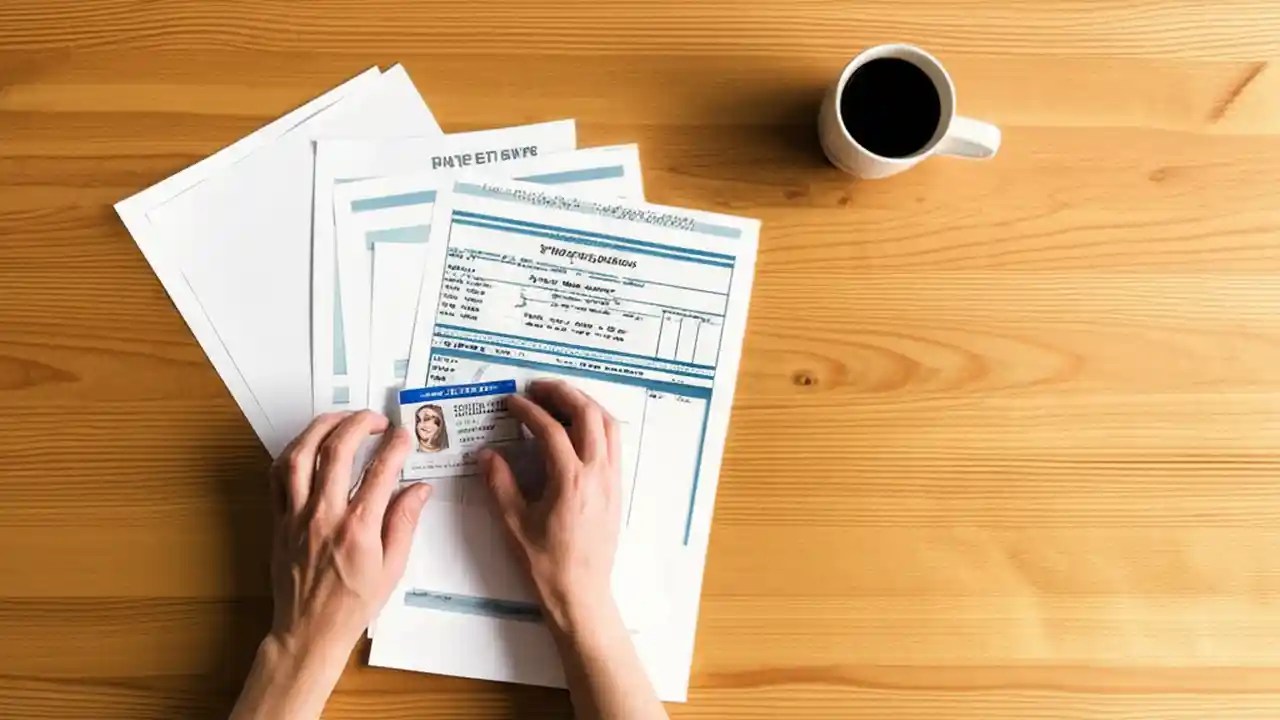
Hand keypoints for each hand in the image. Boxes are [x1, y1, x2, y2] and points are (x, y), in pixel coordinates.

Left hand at [230, 411, 431, 719]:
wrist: (309, 631)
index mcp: (358, 528)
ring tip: (341, 419)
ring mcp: (296, 516)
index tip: (404, 435)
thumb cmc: (354, 604)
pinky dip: (291, 453)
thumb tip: (420, 488)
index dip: (396, 446)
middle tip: (376, 420)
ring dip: (320, 428)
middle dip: (359, 424)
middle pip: (337, 451)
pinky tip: (307, 445)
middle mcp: (325, 515)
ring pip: (300, 455)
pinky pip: (276, 476)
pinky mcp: (278, 521)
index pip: (381, 471)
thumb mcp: (393, 567)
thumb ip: (405, 522)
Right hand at [482, 381, 668, 719]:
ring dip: (584, 403)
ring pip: (608, 424)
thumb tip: (486, 453)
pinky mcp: (618, 487)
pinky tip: (578, 426)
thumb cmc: (546, 564)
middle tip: (536, 387)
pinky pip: (614, 441)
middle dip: (562, 394)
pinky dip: (597, 422)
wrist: (581, 594)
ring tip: (558, 398)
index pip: (550, 429)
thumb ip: (499, 484)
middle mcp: (598, 473)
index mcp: (571, 481)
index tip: (510, 401)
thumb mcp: (514, 525)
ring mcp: (612, 478)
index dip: (528, 410)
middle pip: (588, 414)